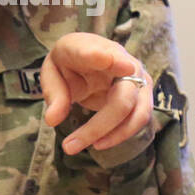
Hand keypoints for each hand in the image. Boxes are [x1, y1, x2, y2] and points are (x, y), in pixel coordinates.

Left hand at [41, 32, 152, 154]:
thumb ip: (55, 94)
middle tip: (68, 146)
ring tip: (80, 147)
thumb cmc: (69, 63)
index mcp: (90, 47)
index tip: (123, 67)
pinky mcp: (143, 95)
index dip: (109, 60)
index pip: (100, 52)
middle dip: (98, 126)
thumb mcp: (52, 74)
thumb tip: (52, 120)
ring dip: (112, 135)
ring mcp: (138, 78)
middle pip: (123, 98)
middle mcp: (123, 60)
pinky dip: (119, 135)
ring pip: (137, 113)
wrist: (88, 56)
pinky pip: (137, 119)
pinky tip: (97, 143)